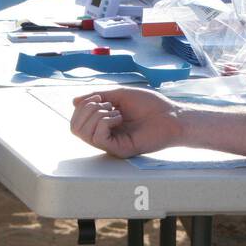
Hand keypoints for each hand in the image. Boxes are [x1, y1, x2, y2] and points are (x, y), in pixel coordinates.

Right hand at [70, 87, 184, 157]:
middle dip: (86, 110)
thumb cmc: (149, 105)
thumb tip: (74, 101)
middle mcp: (104, 136)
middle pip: (75, 128)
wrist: (170, 115)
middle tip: (107, 104)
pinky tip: (119, 118)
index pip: (76, 121)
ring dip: (96, 115)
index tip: (100, 97)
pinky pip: (98, 138)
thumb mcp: (119, 95)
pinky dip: (104, 122)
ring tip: (116, 111)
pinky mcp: (119, 150)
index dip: (82, 106)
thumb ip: (97, 97)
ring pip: (84, 134)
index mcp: (103, 124)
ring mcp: (111, 144)